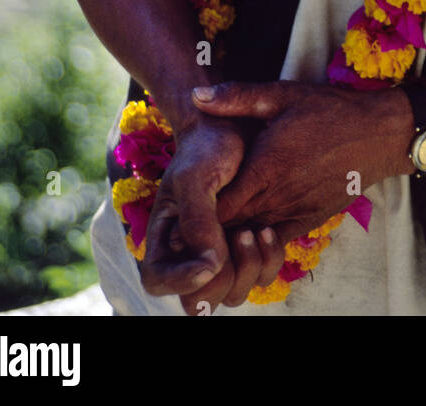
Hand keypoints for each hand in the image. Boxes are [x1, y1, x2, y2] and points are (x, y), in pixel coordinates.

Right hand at [138, 115, 285, 313]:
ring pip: (231, 294)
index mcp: (165, 236)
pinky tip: (268, 231)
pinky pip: (259, 277)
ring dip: (248, 269)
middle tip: (239, 235)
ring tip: (254, 229)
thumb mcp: (195, 177)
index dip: (182, 282)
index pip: (158, 281)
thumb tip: (210, 265)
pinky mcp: (248, 247)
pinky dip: (267, 261)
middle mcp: (190, 252)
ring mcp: (220, 252)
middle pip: (197, 300)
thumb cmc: (207, 148)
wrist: (236, 126)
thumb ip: (197, 220)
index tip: (211, 261)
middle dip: (221, 278)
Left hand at [191, 80, 411, 245]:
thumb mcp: (281, 94)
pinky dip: (259, 236)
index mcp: (266, 167)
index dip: (197, 205)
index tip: (187, 194)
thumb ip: (236, 97)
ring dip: (231, 229)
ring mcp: (295, 212)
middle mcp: (278, 196)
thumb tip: (195, 95)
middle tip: (194, 207)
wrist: (379, 134)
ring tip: (216, 214)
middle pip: (229, 225)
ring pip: (250, 235)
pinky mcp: (309, 221)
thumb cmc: (328, 109)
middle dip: (209, 221)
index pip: (216, 205)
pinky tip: (250, 220)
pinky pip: (276, 240)